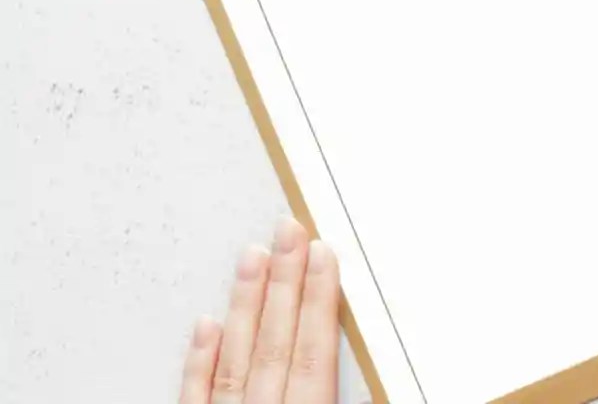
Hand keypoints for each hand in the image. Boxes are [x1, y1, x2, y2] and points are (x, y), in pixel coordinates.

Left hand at [179, 218, 340, 403]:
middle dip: (286, 280)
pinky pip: (196, 394)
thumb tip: (377, 384)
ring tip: (253, 255)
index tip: (322, 255)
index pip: (314, 352)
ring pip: (236, 356)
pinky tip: (206, 324)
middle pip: (276, 341)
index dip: (319, 298)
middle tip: (288, 233)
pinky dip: (200, 358)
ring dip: (246, 302)